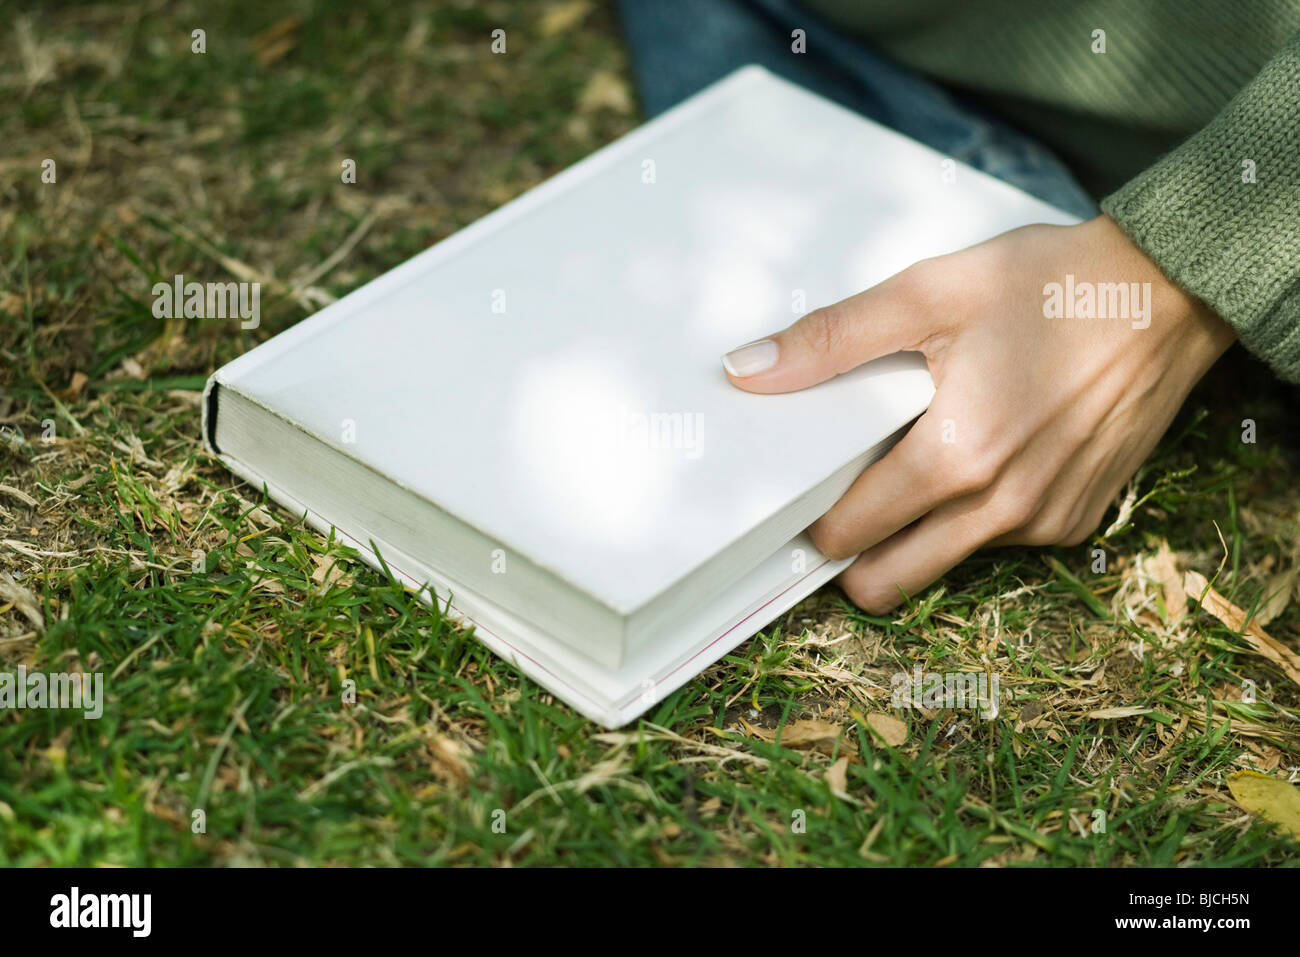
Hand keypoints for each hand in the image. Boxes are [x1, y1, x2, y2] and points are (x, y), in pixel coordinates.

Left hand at [722, 215, 1235, 613]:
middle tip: (837, 509)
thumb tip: (748, 370)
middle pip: (889, 582)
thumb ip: (831, 339)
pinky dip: (974, 518)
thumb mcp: (930, 293)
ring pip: (945, 565)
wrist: (1170, 292)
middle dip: (850, 559)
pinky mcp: (1078, 520)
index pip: (849, 534)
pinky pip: (1001, 543)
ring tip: (909, 468)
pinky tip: (979, 457)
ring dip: (912, 538)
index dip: (810, 523)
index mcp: (957, 458)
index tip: (795, 502)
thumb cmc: (1052, 284)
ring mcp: (1046, 521)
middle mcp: (1003, 507)